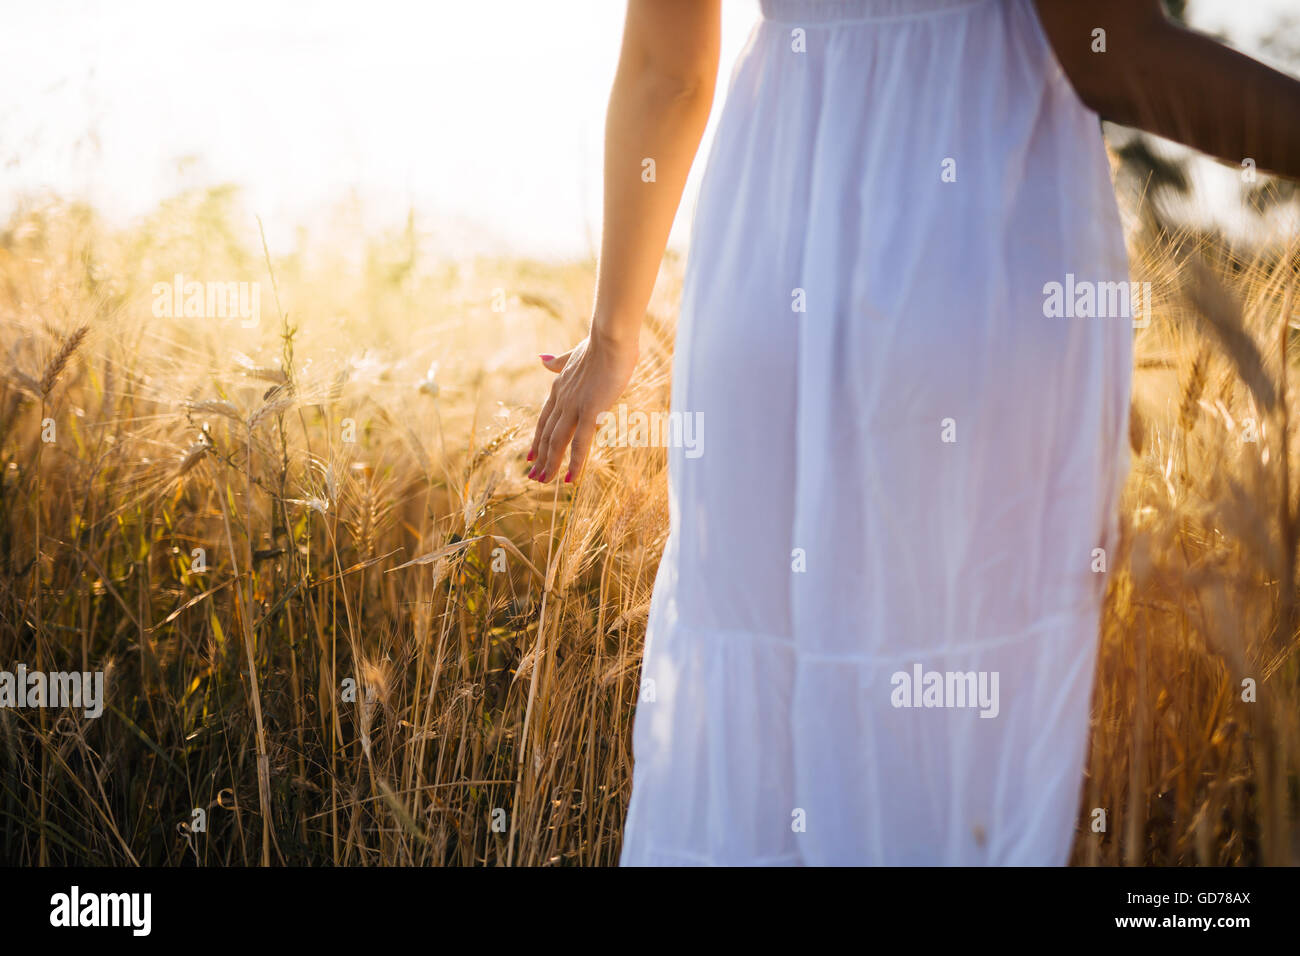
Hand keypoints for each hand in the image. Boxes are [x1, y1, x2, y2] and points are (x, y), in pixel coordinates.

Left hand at [527, 334, 638, 483]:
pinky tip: (570, 479)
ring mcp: (574, 406)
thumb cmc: (600, 344)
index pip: (544, 418)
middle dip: (540, 457)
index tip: (530, 455)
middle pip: (547, 434)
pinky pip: (581, 442)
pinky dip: (575, 462)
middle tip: (534, 476)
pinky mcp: (590, 411)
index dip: (537, 438)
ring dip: (551, 463)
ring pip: (558, 441)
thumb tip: (541, 359)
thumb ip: (558, 361)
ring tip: (544, 481)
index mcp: (559, 387)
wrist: (611, 337)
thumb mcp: (574, 354)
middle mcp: (562, 399)